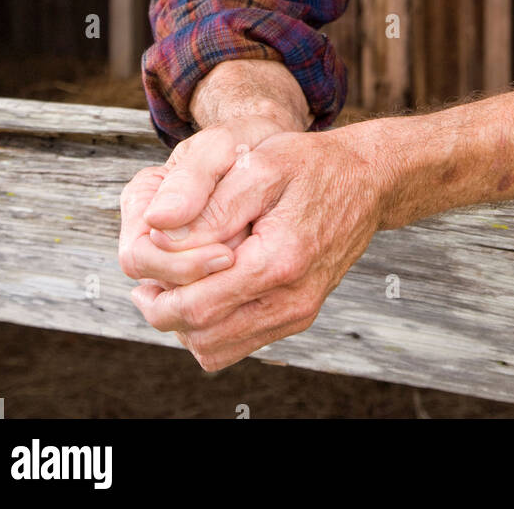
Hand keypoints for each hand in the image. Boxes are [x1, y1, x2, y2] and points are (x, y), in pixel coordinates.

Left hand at [129, 128, 383, 369]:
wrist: (366, 180)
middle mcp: (291, 301)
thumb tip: (159, 231)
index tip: (147, 253)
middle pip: (200, 335)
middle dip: (164, 307)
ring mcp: (297, 314)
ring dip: (184, 321)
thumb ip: (210, 202)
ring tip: (172, 279)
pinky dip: (211, 324)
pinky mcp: (298, 316)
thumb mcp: (259, 164)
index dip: (158, 285)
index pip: (195, 305)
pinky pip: (238, 342)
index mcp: (278, 262)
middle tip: (148, 274)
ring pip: (216, 348)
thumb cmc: (310, 164)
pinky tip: (204, 286)